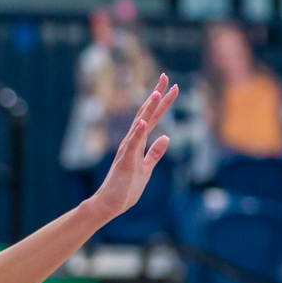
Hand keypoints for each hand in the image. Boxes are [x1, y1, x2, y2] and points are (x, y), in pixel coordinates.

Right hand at [86, 76, 176, 219]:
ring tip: (156, 92)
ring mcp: (128, 150)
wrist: (109, 205)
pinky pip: (133, 145)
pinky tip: (144, 122)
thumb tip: (167, 136)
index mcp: (138, 143)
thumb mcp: (147, 168)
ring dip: (148, 109)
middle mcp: (132, 142)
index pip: (153, 117)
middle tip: (166, 77)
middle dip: (157, 96)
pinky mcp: (125, 162)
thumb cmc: (126, 188)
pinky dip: (139, 132)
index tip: (173, 87)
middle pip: (147, 114)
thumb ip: (155, 152)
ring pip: (139, 125)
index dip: (163, 102)